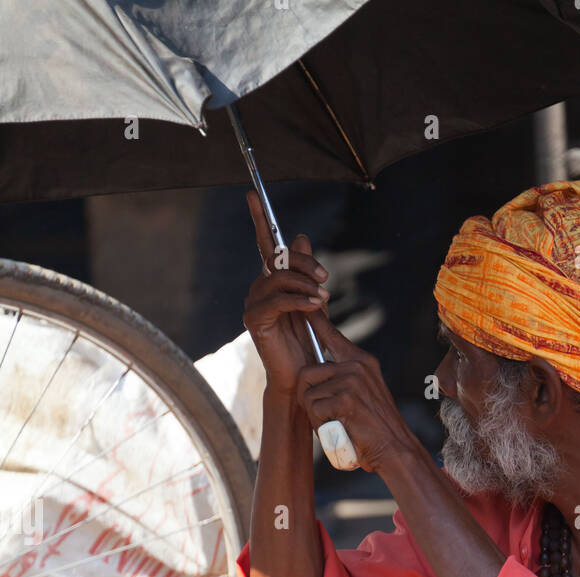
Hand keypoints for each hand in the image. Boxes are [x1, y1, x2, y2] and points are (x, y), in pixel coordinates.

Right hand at [242, 191, 329, 396]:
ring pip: (277, 277)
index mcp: (273, 282)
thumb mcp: (313, 302)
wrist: (302, 379)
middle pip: (277, 258)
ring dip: (303, 283)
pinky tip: (315, 305)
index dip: (260, 218)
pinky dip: (298, 300)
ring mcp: (254, 304)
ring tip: (323, 297)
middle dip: (303, 262)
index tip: (253, 193)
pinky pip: (276, 299)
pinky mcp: (254, 320)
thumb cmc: (309, 344)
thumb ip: (306, 272)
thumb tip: (299, 235)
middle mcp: (259, 289)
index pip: (266, 245)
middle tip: (325, 277)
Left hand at [295, 315, 423, 473]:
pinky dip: (320, 425)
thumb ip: (346, 378)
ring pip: (308, 394)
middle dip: (307, 398)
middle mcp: (357, 365)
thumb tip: (320, 370)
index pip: (330, 334)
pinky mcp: (346, 398)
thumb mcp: (362, 394)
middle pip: (307, 372)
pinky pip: (315, 408)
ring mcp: (352, 380)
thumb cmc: (374, 427)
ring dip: (315, 415)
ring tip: (334, 425)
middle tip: (322, 416)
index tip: (305, 307)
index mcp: (361, 361)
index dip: (314, 320)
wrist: (395, 448)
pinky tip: (337, 430)